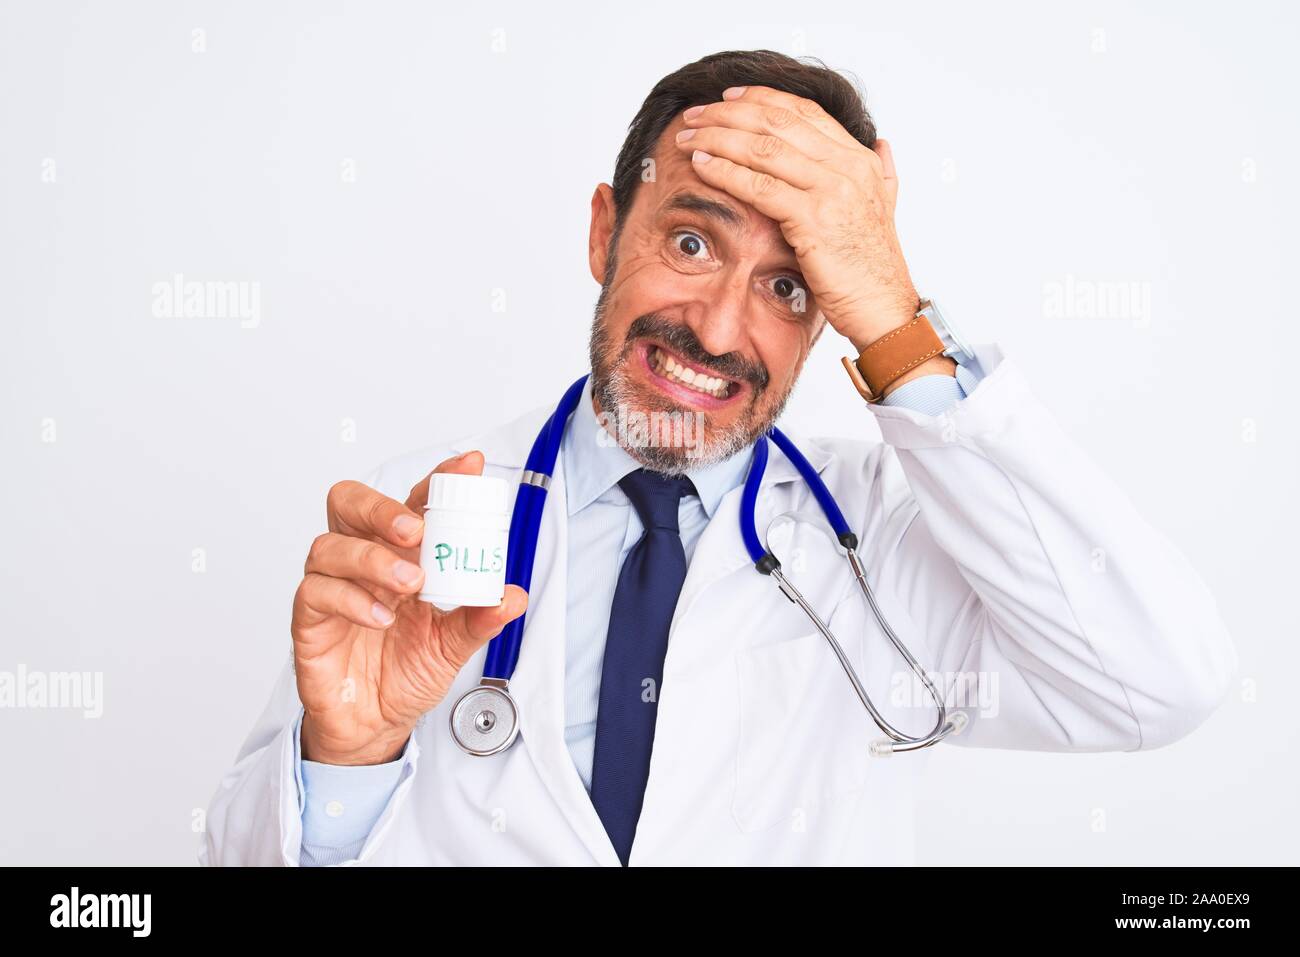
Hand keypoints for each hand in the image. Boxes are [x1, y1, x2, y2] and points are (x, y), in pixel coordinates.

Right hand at [292, 451, 527, 764]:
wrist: (376, 724)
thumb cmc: (407, 670)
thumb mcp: (455, 644)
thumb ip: (480, 618)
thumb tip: (512, 596)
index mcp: (400, 553)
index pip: (414, 500)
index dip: (438, 477)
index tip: (468, 465)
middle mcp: (362, 559)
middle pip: (350, 503)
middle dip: (383, 507)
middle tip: (416, 531)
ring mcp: (332, 586)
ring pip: (329, 545)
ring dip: (372, 559)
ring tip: (408, 585)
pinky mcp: (309, 620)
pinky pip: (315, 593)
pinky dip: (351, 600)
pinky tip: (379, 618)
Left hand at [676, 85, 945, 374]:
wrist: (885, 309)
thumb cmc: (873, 269)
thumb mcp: (885, 208)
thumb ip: (882, 173)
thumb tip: (880, 145)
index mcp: (860, 160)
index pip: (804, 112)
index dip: (763, 99)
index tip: (729, 98)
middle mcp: (848, 167)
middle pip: (778, 122)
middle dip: (729, 114)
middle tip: (696, 115)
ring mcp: (832, 191)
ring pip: (764, 148)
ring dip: (719, 138)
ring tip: (688, 138)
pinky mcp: (813, 219)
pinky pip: (759, 185)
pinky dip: (725, 171)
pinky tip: (702, 166)